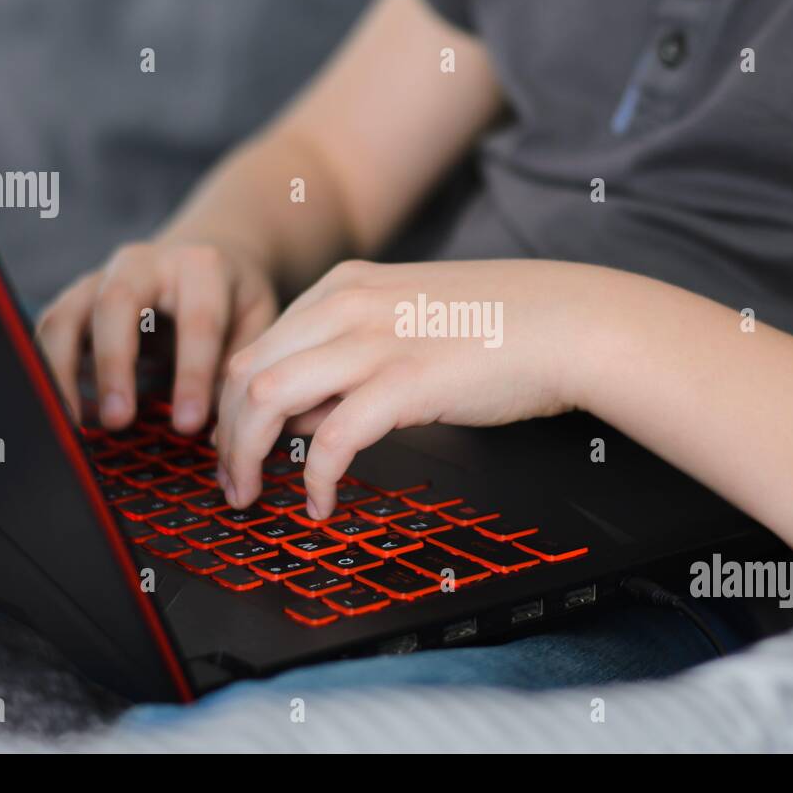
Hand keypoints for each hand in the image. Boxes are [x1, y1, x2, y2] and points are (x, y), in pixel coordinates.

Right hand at [36, 242, 277, 432]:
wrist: (207, 253)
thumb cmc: (235, 297)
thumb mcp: (257, 319)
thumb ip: (240, 363)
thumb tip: (216, 427)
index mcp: (201, 267)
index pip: (196, 321)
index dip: (191, 376)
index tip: (189, 425)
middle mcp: (143, 263)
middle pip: (115, 304)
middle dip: (114, 365)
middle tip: (120, 421)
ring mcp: (101, 278)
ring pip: (66, 317)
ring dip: (62, 372)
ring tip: (72, 425)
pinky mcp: (76, 299)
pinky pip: (50, 333)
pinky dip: (51, 373)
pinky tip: (67, 414)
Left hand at [214, 258, 607, 517]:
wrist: (569, 322)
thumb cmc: (500, 328)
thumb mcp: (406, 324)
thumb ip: (350, 360)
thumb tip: (307, 416)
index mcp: (344, 288)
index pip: (254, 347)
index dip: (228, 406)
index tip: (232, 447)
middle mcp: (346, 306)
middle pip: (243, 372)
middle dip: (223, 436)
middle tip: (231, 483)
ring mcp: (374, 342)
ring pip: (265, 398)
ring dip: (245, 455)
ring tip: (253, 495)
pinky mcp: (406, 383)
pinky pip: (331, 439)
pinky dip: (314, 478)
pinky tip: (321, 504)